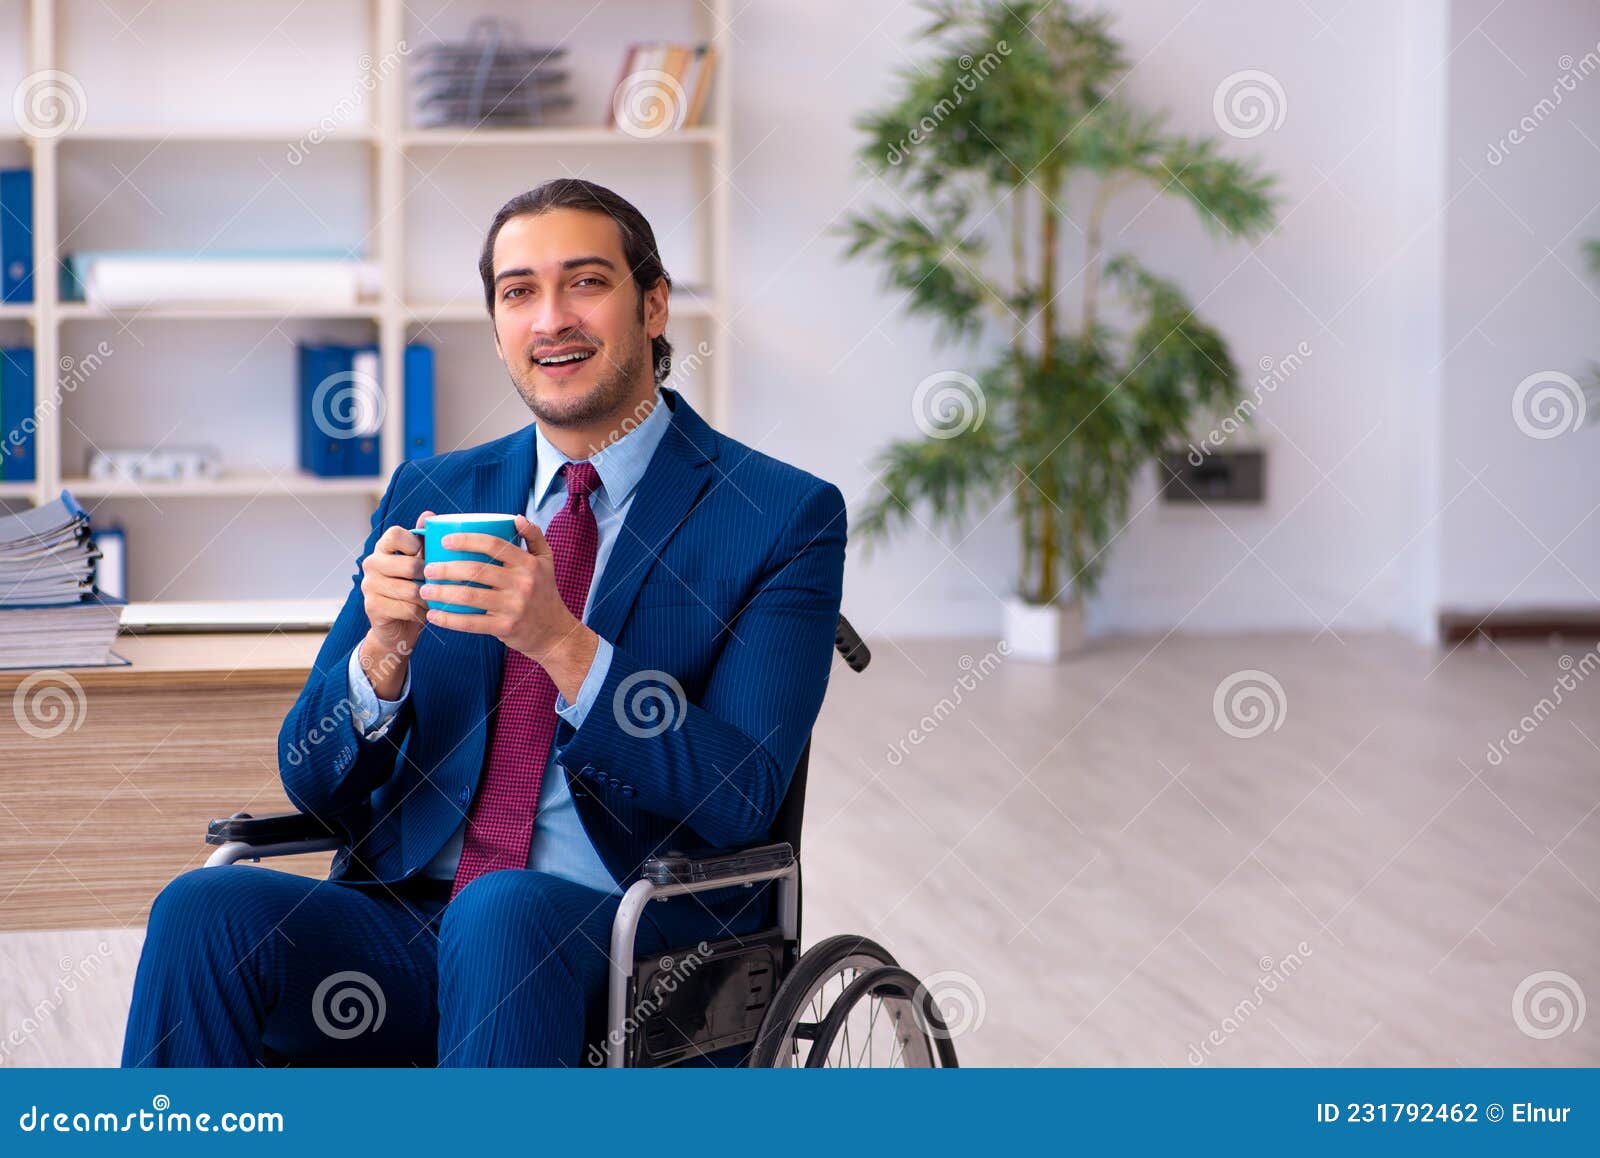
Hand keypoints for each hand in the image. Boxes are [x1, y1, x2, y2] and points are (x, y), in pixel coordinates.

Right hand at [361, 510, 434, 656]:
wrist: (398, 626)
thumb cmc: (413, 590)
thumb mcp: (420, 564)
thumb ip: (423, 541)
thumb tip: (429, 514)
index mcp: (383, 548)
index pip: (396, 533)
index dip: (415, 544)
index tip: (422, 556)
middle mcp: (371, 563)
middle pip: (410, 566)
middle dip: (428, 579)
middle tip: (434, 585)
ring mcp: (369, 585)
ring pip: (410, 591)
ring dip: (427, 599)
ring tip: (431, 600)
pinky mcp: (372, 606)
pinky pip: (406, 608)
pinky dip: (420, 613)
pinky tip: (421, 613)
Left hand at [418, 515, 598, 698]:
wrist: (554, 632)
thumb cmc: (544, 592)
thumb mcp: (546, 561)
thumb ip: (534, 536)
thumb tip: (516, 517)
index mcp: (528, 563)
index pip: (493, 545)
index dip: (466, 540)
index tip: (444, 541)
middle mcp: (522, 583)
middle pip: (475, 571)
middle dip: (445, 568)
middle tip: (427, 568)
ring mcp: (513, 607)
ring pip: (469, 597)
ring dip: (441, 592)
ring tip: (424, 589)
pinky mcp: (505, 627)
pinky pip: (471, 623)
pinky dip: (448, 619)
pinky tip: (433, 615)